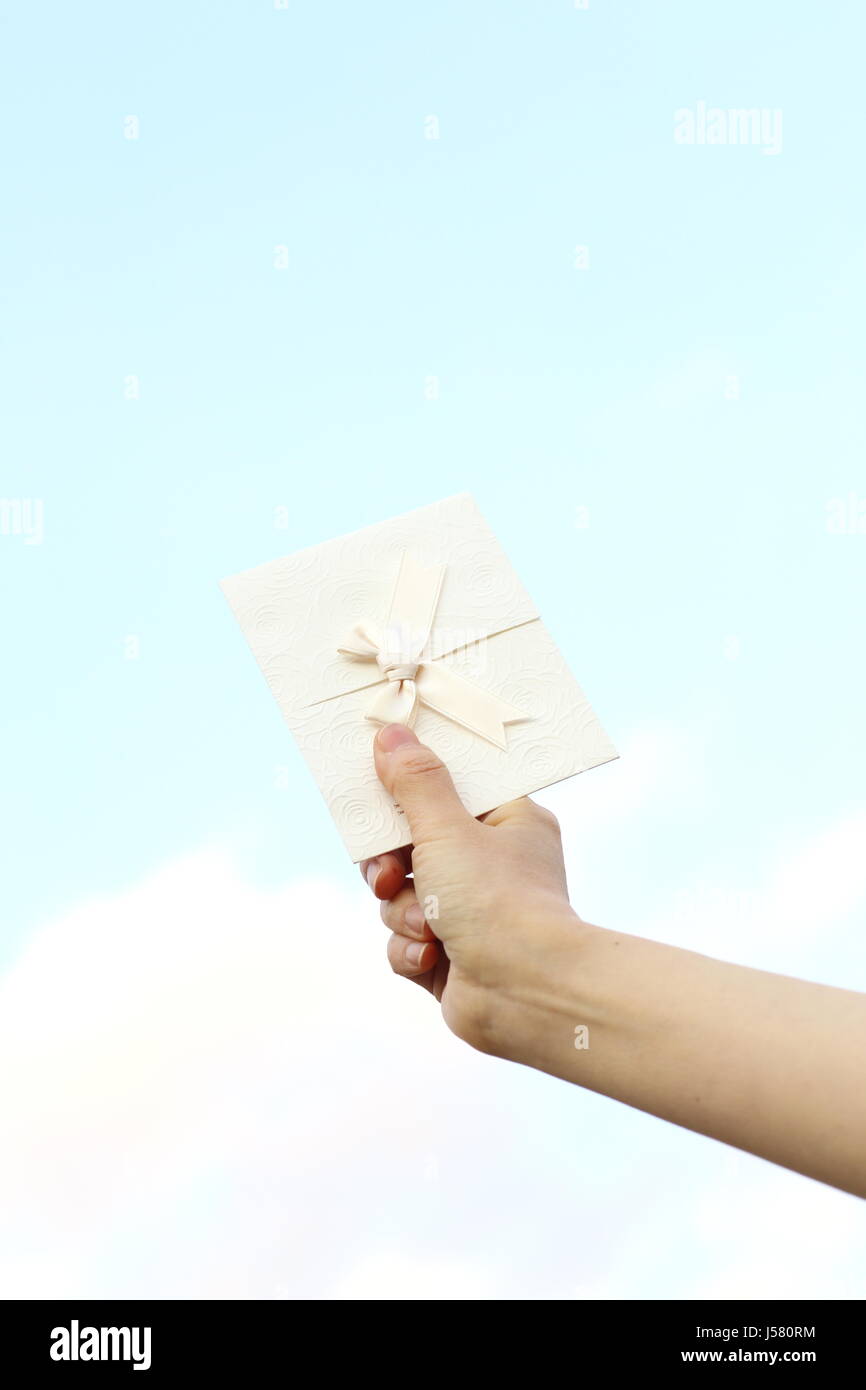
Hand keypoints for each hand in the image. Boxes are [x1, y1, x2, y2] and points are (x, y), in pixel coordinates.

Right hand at [360, 722, 583, 1053]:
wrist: (526, 995)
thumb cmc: (498, 901)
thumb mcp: (447, 830)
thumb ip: (415, 783)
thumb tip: (392, 735)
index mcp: (507, 823)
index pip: (450, 789)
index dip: (409, 791)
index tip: (376, 790)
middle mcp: (492, 866)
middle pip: (413, 845)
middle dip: (392, 865)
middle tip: (386, 872)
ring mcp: (472, 913)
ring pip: (401, 896)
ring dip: (402, 911)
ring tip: (426, 925)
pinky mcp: (452, 956)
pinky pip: (405, 940)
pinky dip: (409, 948)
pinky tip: (431, 956)